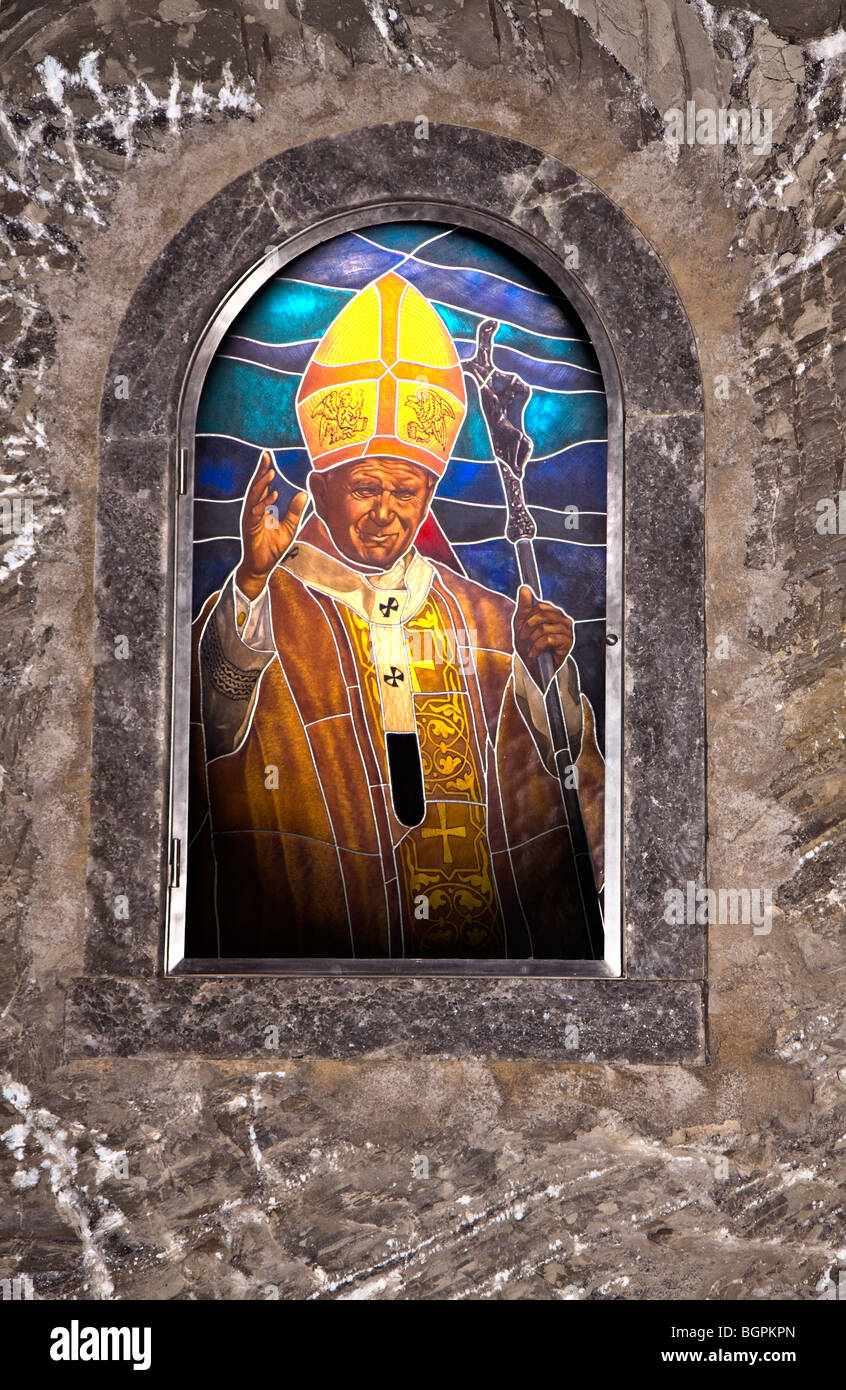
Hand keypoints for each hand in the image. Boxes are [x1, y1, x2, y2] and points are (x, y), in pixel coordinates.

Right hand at [236, 451, 306, 599]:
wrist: (261, 567)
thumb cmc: (272, 548)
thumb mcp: (289, 528)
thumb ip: (295, 512)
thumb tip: (304, 494)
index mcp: (261, 509)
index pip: (262, 486)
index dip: (265, 472)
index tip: (268, 457)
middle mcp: (253, 511)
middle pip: (256, 487)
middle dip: (261, 472)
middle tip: (266, 456)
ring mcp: (250, 519)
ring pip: (254, 498)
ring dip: (262, 485)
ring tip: (270, 473)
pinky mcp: (250, 529)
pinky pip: (256, 513)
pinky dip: (263, 504)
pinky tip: (272, 496)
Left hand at [513, 584, 573, 684]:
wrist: (535, 668)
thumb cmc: (529, 644)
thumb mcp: (522, 624)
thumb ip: (524, 606)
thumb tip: (524, 587)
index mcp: (553, 612)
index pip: (539, 606)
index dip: (526, 618)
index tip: (520, 630)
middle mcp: (563, 619)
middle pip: (541, 614)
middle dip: (527, 628)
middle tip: (522, 639)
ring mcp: (567, 630)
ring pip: (543, 628)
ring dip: (531, 640)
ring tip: (529, 649)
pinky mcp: (568, 643)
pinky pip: (548, 639)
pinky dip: (536, 648)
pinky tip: (533, 654)